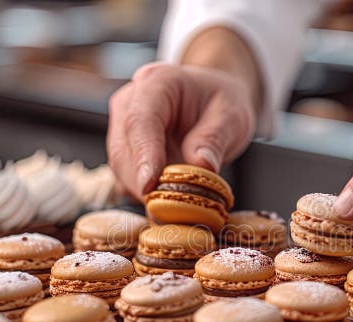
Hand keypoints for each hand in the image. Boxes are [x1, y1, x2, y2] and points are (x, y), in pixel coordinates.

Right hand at [107, 62, 255, 199]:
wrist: (213, 102)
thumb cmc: (219, 103)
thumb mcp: (231, 116)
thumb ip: (215, 139)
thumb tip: (201, 166)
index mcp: (157, 83)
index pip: (141, 120)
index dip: (144, 156)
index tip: (150, 185)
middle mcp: (131, 102)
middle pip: (124, 148)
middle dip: (143, 182)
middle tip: (171, 208)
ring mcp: (122, 127)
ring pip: (121, 167)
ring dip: (144, 191)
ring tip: (176, 204)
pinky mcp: (124, 151)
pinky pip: (125, 178)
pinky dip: (144, 193)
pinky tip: (166, 200)